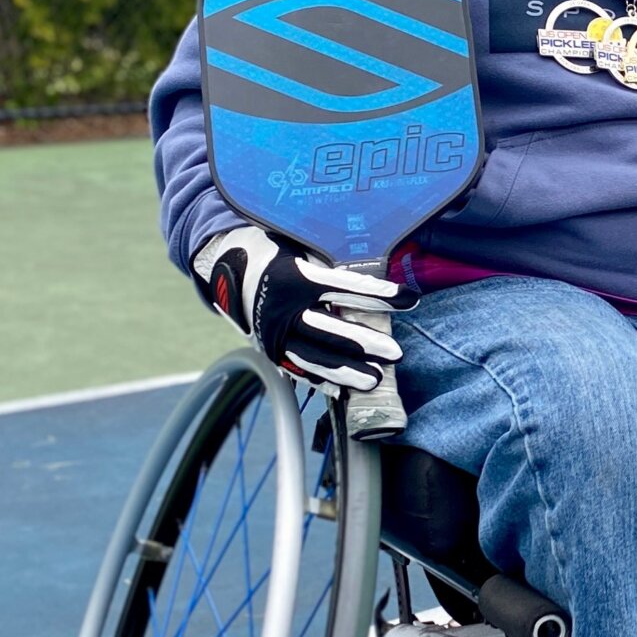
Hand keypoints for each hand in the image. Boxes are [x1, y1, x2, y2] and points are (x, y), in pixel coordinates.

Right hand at [191, 224, 402, 393]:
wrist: (225, 268)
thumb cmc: (273, 252)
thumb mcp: (299, 245)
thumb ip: (330, 260)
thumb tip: (377, 261)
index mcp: (294, 278)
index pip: (346, 287)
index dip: (380, 294)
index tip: (410, 299)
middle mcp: (282, 309)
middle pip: (330, 330)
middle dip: (365, 344)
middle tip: (395, 354)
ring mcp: (274, 334)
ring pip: (313, 357)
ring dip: (346, 371)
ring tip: (374, 380)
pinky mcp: (269, 349)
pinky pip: (297, 369)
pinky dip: (320, 381)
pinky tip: (341, 391)